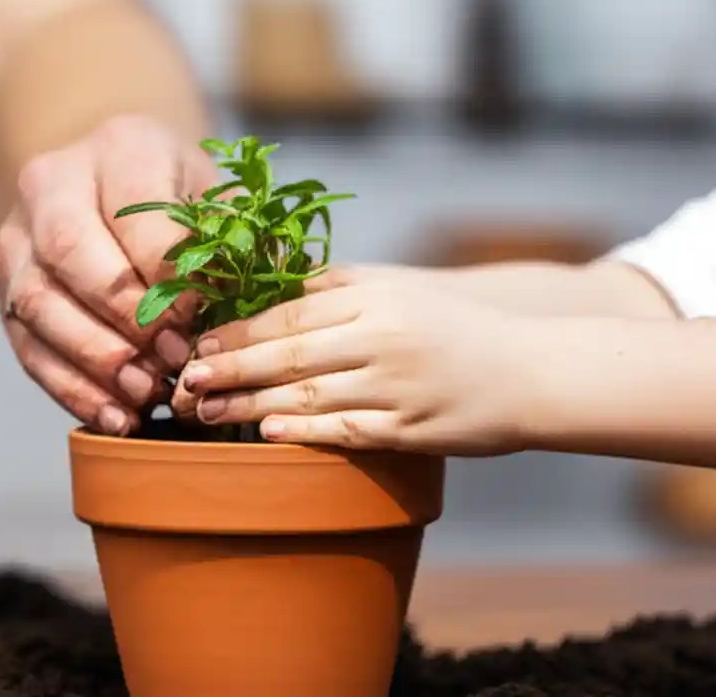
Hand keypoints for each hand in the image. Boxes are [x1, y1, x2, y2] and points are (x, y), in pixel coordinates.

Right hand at [0, 115, 217, 434]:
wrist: (116, 185)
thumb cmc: (181, 198)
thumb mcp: (217, 200)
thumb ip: (233, 243)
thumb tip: (253, 301)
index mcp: (118, 148)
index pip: (135, 215)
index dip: (168, 277)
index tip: (200, 320)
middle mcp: (52, 184)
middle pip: (69, 252)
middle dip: (124, 318)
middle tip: (172, 362)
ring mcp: (18, 238)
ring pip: (37, 303)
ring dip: (93, 360)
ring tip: (143, 395)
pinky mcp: (5, 290)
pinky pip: (27, 345)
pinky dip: (70, 388)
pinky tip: (113, 417)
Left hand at [171, 279, 536, 455]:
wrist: (530, 370)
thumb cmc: (450, 324)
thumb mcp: (395, 288)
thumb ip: (333, 286)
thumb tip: (263, 282)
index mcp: (374, 297)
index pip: (290, 312)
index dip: (238, 330)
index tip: (198, 341)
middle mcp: (382, 338)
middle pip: (289, 354)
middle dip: (230, 368)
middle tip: (185, 380)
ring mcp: (396, 385)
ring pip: (308, 396)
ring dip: (250, 405)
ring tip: (207, 411)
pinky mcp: (410, 429)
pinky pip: (344, 431)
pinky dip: (301, 432)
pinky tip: (265, 432)